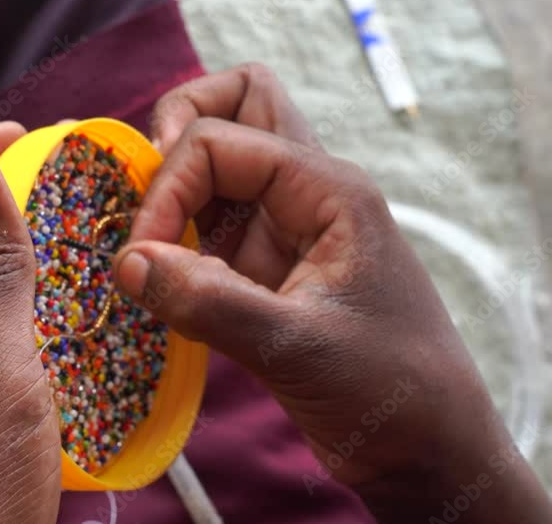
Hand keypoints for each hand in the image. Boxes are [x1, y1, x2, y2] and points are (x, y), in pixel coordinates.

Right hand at [116, 64, 551, 522]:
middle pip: (238, 103)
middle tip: (145, 191)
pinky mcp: (265, 266)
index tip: (141, 254)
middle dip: (178, 128)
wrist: (424, 448)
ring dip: (174, 181)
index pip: (220, 141)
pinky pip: (210, 220)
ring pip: (222, 158)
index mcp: (327, 190)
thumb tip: (126, 264)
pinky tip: (160, 273)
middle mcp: (305, 192)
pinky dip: (175, 231)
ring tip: (147, 231)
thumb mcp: (298, 348)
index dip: (167, 187)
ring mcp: (284, 227)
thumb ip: (210, 302)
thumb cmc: (388, 390)